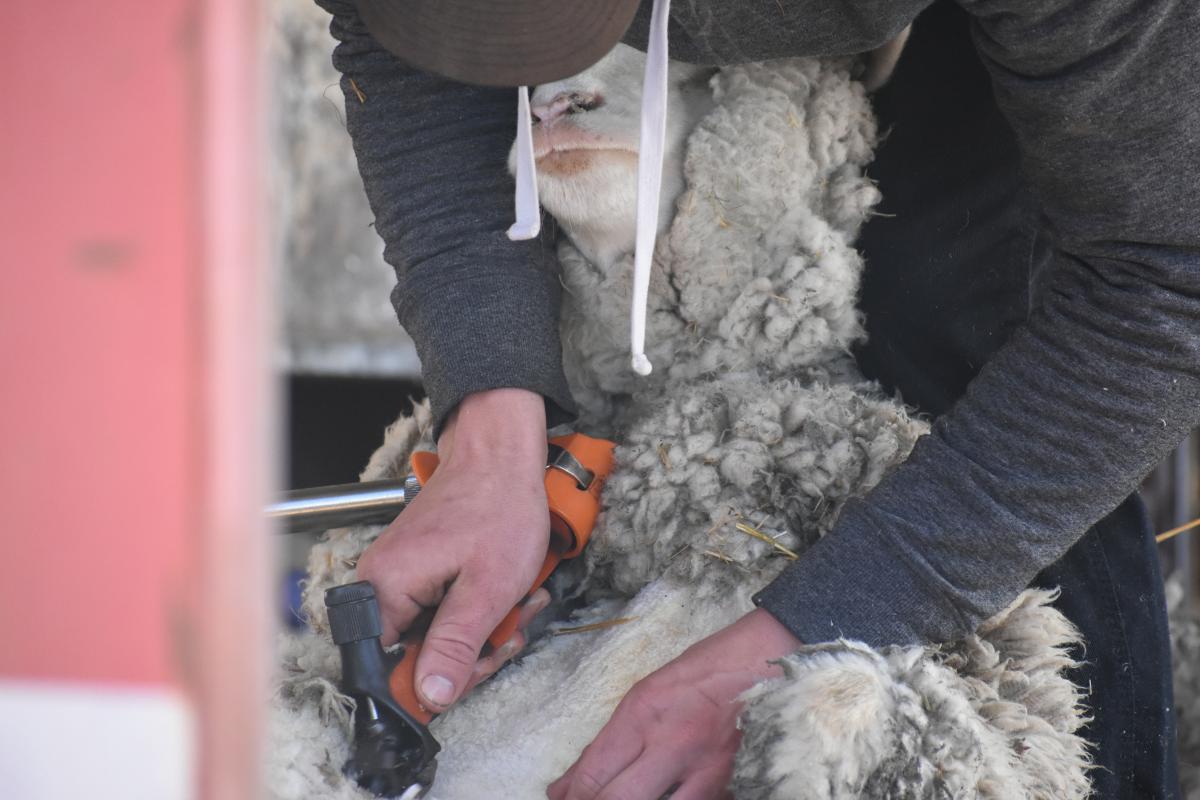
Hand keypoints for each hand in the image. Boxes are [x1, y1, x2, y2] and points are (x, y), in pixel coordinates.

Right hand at [355, 388, 550, 711]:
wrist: (501, 455)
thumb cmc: (498, 506)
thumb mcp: (488, 587)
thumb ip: (456, 644)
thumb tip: (431, 696)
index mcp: (385, 588)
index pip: (383, 668)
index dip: (426, 682)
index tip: (466, 673)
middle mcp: (381, 583)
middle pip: (413, 656)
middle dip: (469, 655)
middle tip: (506, 634)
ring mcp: (400, 576)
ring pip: (436, 636)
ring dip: (482, 632)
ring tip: (517, 605)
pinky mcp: (419, 572)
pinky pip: (442, 611)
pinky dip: (477, 610)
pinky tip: (506, 595)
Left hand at [548, 609, 800, 799]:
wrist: (760, 666)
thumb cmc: (698, 675)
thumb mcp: (642, 697)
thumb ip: (604, 746)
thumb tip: (564, 788)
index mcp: (644, 714)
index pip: (595, 774)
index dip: (572, 798)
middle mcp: (672, 745)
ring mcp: (704, 771)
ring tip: (625, 798)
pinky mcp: (728, 786)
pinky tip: (657, 798)